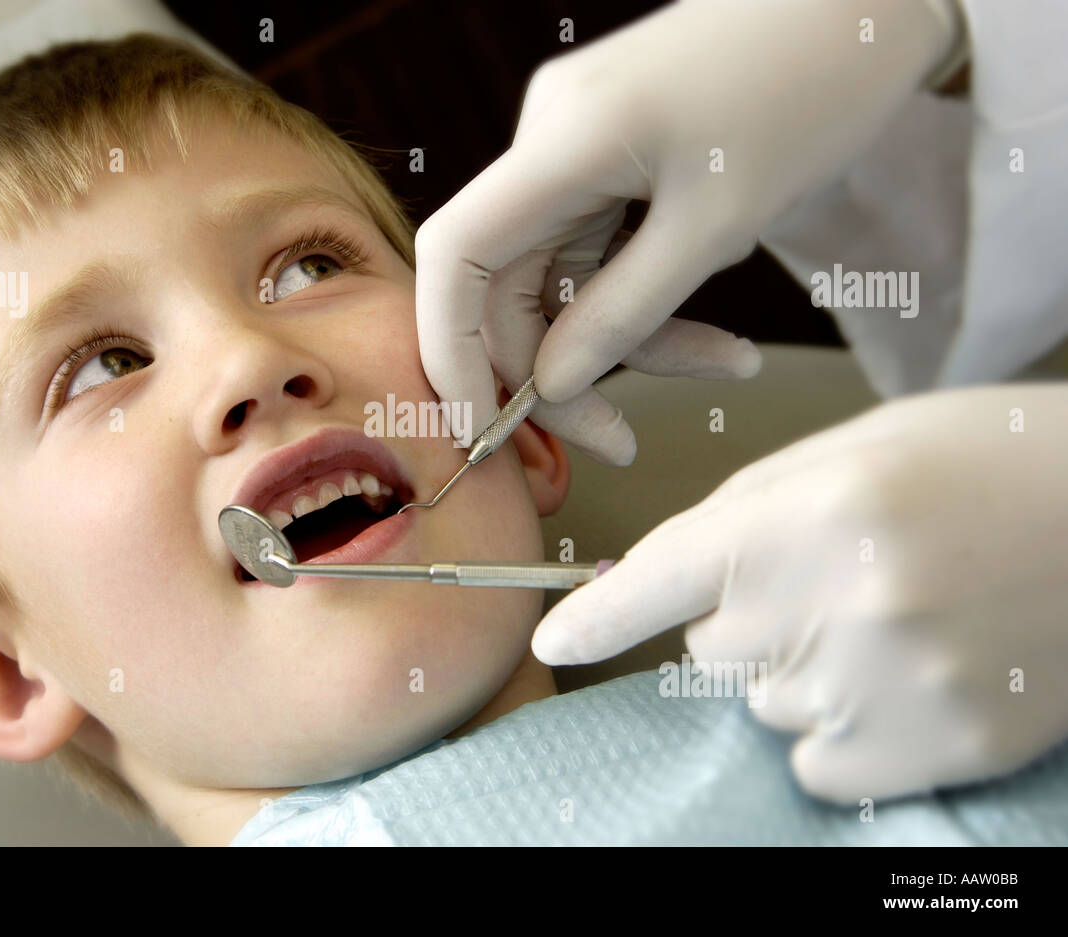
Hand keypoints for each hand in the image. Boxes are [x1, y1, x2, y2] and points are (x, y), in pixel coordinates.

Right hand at [415, 0, 963, 459]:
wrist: (868, 1)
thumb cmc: (811, 89)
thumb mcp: (719, 223)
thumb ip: (625, 311)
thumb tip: (551, 386)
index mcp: (560, 141)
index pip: (454, 254)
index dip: (450, 348)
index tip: (481, 428)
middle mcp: (550, 140)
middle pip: (512, 282)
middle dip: (565, 367)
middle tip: (620, 441)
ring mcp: (579, 146)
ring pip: (567, 277)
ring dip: (631, 339)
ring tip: (726, 366)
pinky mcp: (613, 156)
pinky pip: (604, 250)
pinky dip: (648, 299)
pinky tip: (718, 332)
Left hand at [532, 384, 1067, 803]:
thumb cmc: (979, 466)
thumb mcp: (851, 453)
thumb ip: (745, 514)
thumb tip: (660, 582)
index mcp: (809, 515)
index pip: (663, 579)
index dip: (598, 618)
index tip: (553, 643)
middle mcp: (841, 607)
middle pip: (711, 651)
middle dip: (752, 619)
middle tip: (844, 576)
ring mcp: (892, 689)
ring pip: (765, 706)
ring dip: (806, 672)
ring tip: (898, 616)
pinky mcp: (937, 750)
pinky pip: (819, 765)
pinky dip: (846, 732)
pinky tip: (908, 675)